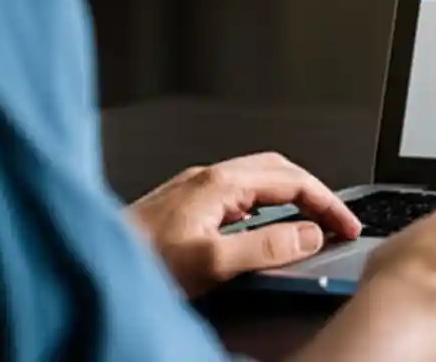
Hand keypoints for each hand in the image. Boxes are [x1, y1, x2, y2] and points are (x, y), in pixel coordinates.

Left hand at [127, 152, 361, 297]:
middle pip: (279, 170)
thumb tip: (309, 235)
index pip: (293, 181)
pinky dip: (267, 206)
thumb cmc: (136, 264)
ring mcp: (193, 190)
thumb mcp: (210, 262)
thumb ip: (266, 248)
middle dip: (314, 193)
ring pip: (259, 179)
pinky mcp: (184, 206)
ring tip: (310, 223)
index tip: (348, 226)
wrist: (88, 265)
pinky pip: (240, 194)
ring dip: (291, 197)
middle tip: (336, 221)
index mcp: (219, 183)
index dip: (328, 204)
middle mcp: (206, 178)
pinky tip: (264, 227)